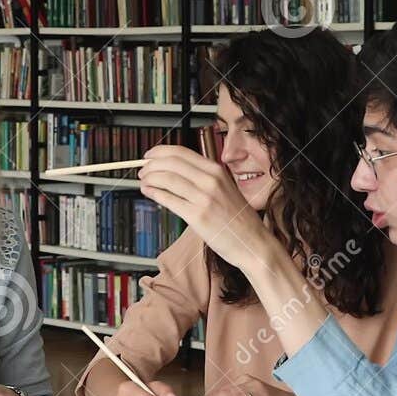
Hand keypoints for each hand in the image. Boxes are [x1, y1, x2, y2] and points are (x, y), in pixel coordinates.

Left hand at [137, 145, 270, 272]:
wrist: (253, 243)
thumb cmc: (238, 220)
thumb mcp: (225, 189)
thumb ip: (203, 179)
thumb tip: (174, 172)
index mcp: (217, 171)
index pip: (181, 153)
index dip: (160, 152)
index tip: (149, 156)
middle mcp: (211, 180)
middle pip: (171, 163)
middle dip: (151, 165)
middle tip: (142, 170)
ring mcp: (204, 198)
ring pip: (167, 179)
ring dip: (150, 178)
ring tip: (143, 182)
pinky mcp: (197, 216)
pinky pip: (169, 199)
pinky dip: (154, 193)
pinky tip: (148, 192)